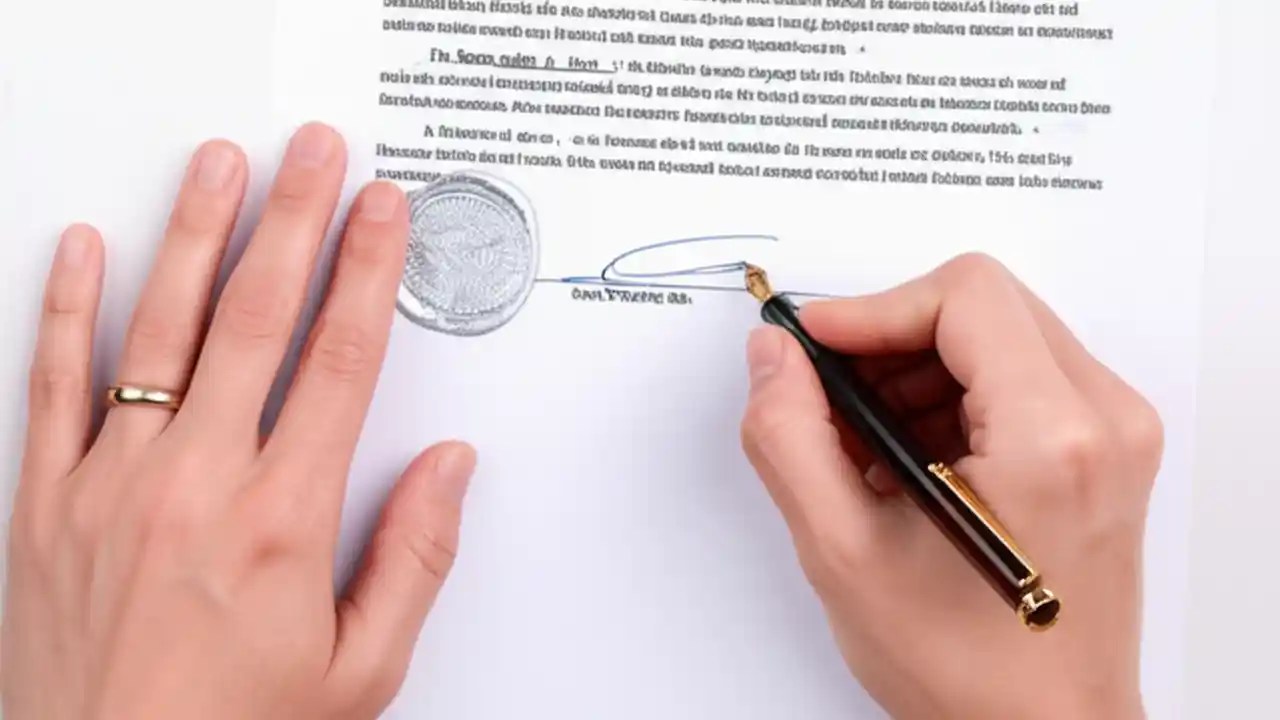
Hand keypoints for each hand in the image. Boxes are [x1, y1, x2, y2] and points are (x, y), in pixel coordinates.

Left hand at [2, 124, 474, 718]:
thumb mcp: (360, 670)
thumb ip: (414, 558)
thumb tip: (453, 470)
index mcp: (283, 517)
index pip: (339, 361)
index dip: (368, 272)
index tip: (383, 212)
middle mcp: (195, 481)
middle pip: (256, 318)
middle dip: (295, 219)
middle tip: (316, 153)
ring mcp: (112, 482)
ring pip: (157, 328)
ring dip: (194, 234)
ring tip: (219, 165)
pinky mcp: (45, 501)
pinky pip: (54, 382)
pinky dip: (67, 307)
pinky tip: (86, 248)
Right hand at [740, 254, 1161, 718]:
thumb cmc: (968, 670)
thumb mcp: (844, 552)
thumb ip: (790, 436)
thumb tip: (774, 357)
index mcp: (1053, 439)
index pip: (964, 295)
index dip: (873, 307)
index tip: (817, 343)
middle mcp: (1105, 422)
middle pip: (984, 306)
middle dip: (892, 338)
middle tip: (833, 394)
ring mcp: (1115, 434)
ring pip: (1000, 334)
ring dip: (918, 368)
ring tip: (868, 444)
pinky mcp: (1106, 448)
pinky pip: (1022, 374)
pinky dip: (953, 396)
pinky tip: (910, 458)